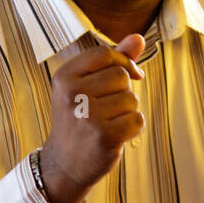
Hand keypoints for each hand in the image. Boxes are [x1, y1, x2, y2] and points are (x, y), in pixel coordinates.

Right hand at [39, 34, 146, 202]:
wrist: (65, 164)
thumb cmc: (79, 118)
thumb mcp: (86, 85)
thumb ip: (113, 60)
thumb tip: (139, 38)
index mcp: (64, 77)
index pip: (105, 53)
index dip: (123, 62)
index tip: (128, 75)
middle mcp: (72, 94)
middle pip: (121, 75)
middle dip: (124, 90)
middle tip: (108, 107)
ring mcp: (88, 116)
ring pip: (131, 98)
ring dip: (128, 110)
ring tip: (109, 122)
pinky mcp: (104, 136)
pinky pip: (137, 119)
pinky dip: (133, 127)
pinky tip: (116, 135)